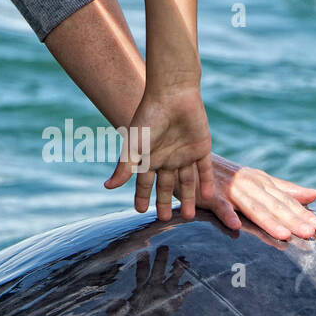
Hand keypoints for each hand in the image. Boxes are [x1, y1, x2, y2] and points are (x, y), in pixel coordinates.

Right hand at [104, 86, 214, 220]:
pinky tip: (207, 197)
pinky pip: (204, 170)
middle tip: (164, 220)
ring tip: (189, 216)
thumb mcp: (135, 145)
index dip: (141, 195)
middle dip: (164, 202)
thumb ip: (124, 167)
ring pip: (187, 181)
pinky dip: (206, 183)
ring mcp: (184, 154)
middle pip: (166, 185)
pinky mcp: (201, 149)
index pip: (143, 181)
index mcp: (149, 157)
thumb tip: (108, 187)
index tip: (139, 211)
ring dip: (188, 198)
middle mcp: (166, 158)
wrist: (173, 95)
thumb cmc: (150, 117)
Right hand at [196, 155, 315, 240]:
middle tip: (310, 232)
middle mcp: (249, 185)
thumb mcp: (258, 180)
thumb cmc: (227, 175)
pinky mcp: (208, 195)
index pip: (286, 200)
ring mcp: (229, 190)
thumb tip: (314, 195)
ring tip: (284, 235)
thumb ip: (285, 188)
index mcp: (262, 182)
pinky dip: (227, 214)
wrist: (191, 162)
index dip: (302, 213)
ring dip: (268, 221)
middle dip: (293, 219)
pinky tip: (236, 226)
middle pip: (274, 205)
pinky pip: (218, 206)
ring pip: (252, 207)